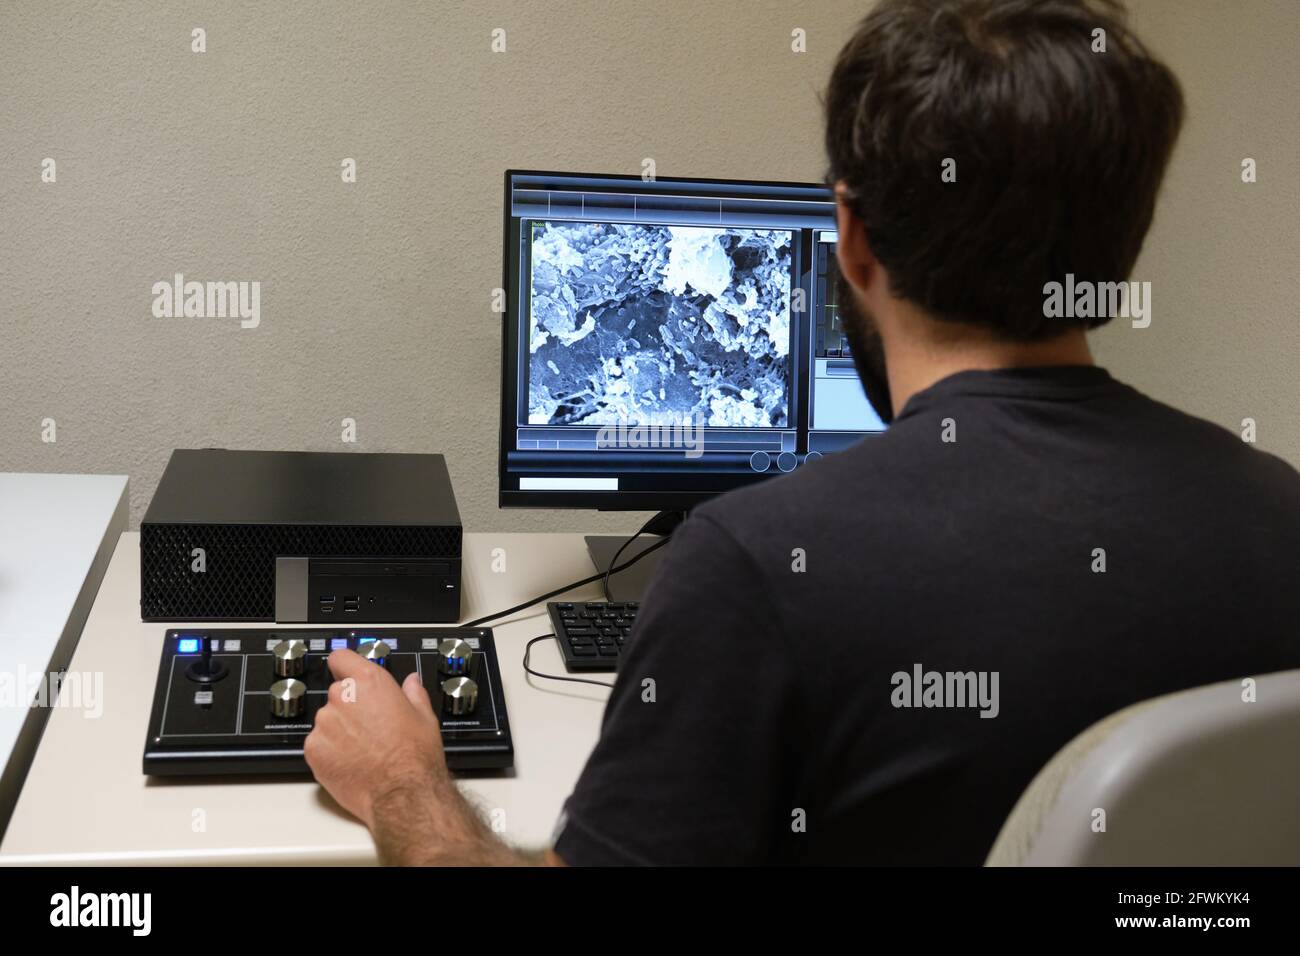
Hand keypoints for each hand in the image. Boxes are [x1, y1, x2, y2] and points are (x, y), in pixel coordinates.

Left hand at [304, 648, 447, 829]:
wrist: (402, 793)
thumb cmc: (416, 757)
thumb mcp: (424, 717)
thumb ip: (413, 693)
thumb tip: (411, 682)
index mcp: (369, 682)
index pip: (341, 658)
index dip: (345, 666)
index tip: (346, 673)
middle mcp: (342, 697)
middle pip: (337, 693)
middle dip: (349, 707)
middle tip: (368, 727)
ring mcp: (324, 723)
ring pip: (326, 721)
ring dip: (338, 730)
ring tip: (361, 750)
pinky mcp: (313, 749)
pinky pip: (318, 744)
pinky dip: (329, 752)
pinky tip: (350, 762)